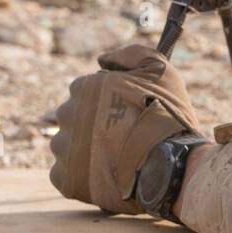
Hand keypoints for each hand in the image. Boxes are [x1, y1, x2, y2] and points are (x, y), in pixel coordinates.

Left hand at [49, 45, 201, 213]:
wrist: (168, 163)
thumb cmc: (165, 114)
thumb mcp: (159, 68)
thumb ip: (131, 54)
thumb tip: (104, 60)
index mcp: (83, 86)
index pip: (85, 91)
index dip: (107, 103)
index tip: (126, 114)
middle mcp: (66, 113)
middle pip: (75, 118)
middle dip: (94, 126)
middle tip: (123, 138)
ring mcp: (63, 147)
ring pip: (69, 146)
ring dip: (87, 151)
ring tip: (117, 159)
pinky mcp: (64, 178)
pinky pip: (66, 175)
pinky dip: (82, 176)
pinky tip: (107, 175)